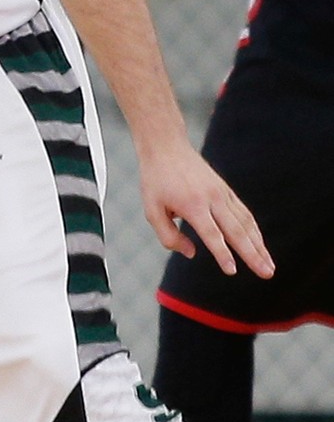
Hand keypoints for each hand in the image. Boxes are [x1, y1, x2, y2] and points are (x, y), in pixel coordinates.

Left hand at [138, 140, 272, 279]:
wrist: (167, 148)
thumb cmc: (156, 182)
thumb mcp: (151, 210)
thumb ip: (168, 236)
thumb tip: (192, 254)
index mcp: (192, 205)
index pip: (211, 234)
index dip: (222, 254)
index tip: (232, 271)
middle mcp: (212, 199)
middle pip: (237, 231)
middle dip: (253, 255)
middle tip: (267, 274)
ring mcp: (222, 193)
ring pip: (246, 223)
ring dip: (259, 246)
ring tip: (270, 266)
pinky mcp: (226, 190)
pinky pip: (244, 213)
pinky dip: (254, 231)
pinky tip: (261, 245)